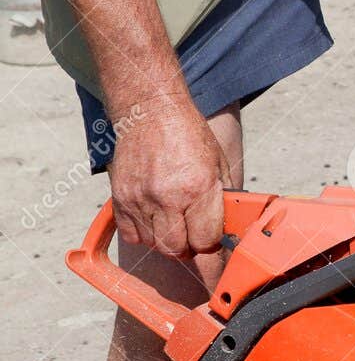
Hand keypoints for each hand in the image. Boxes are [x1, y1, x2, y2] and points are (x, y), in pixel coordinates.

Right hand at [109, 97, 231, 258]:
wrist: (150, 111)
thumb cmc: (187, 134)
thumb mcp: (217, 163)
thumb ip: (222, 198)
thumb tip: (228, 229)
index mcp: (197, 188)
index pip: (205, 241)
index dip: (210, 242)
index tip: (209, 235)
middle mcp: (167, 197)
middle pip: (177, 249)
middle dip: (188, 246)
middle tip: (191, 232)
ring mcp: (140, 199)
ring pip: (154, 245)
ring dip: (166, 240)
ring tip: (172, 220)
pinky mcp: (120, 199)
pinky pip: (131, 235)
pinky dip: (143, 234)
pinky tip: (153, 218)